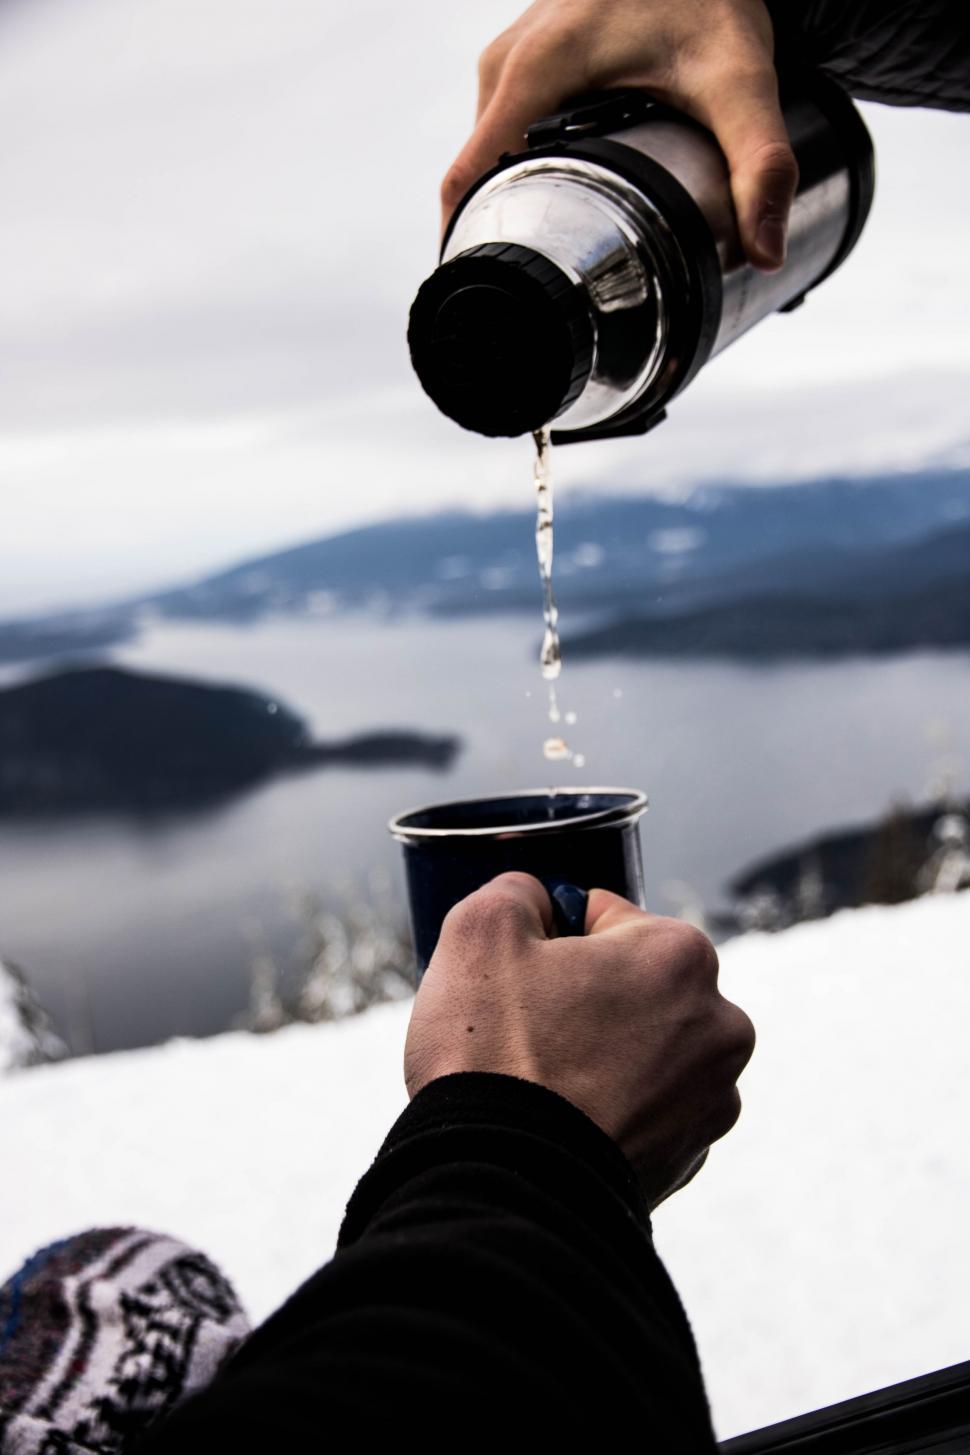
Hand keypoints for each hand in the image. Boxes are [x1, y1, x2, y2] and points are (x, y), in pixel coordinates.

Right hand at [404, 872, 754, 1208]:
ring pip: (641, 1048)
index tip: (518, 978)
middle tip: (523, 1031)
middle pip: (632, 984)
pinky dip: (608, 1109)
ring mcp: (711, 1100)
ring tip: (541, 1085)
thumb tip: (538, 899)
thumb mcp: (480, 931)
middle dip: (582, 998)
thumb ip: (516, 890)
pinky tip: (560, 1124)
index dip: (549, 940)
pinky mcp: (689, 1159)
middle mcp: (720, 1025)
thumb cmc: (494, 1054)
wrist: (503, 1191)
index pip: (605, 916)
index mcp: (681, 955)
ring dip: (600, 1054)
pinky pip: (643, 1110)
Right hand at [441, 0, 797, 269]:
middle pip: (480, 175)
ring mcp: (513, 58)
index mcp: (534, 74)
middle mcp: (508, 64)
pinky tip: (568, 190)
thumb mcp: (739, 78)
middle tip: (549, 289)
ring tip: (562, 245)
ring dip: (522, 197)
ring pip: (494, 152)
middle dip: (509, 231)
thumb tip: (764, 251)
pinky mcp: (529, 59)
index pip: (466, 181)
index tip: (489, 299)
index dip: (466, 246)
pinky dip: (531, 163)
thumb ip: (759, 165)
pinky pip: (509, 126)